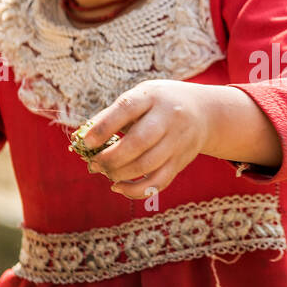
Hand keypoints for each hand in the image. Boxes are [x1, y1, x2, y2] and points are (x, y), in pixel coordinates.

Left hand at [73, 79, 210, 198]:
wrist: (205, 112)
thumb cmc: (159, 104)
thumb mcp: (140, 97)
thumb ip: (112, 115)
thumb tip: (81, 138)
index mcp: (152, 96)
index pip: (126, 110)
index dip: (104, 127)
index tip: (86, 142)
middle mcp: (169, 118)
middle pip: (139, 143)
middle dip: (111, 158)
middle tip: (94, 164)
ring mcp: (178, 141)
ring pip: (148, 165)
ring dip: (120, 174)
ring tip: (105, 173)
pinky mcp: (181, 161)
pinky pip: (159, 182)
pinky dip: (136, 190)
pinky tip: (119, 187)